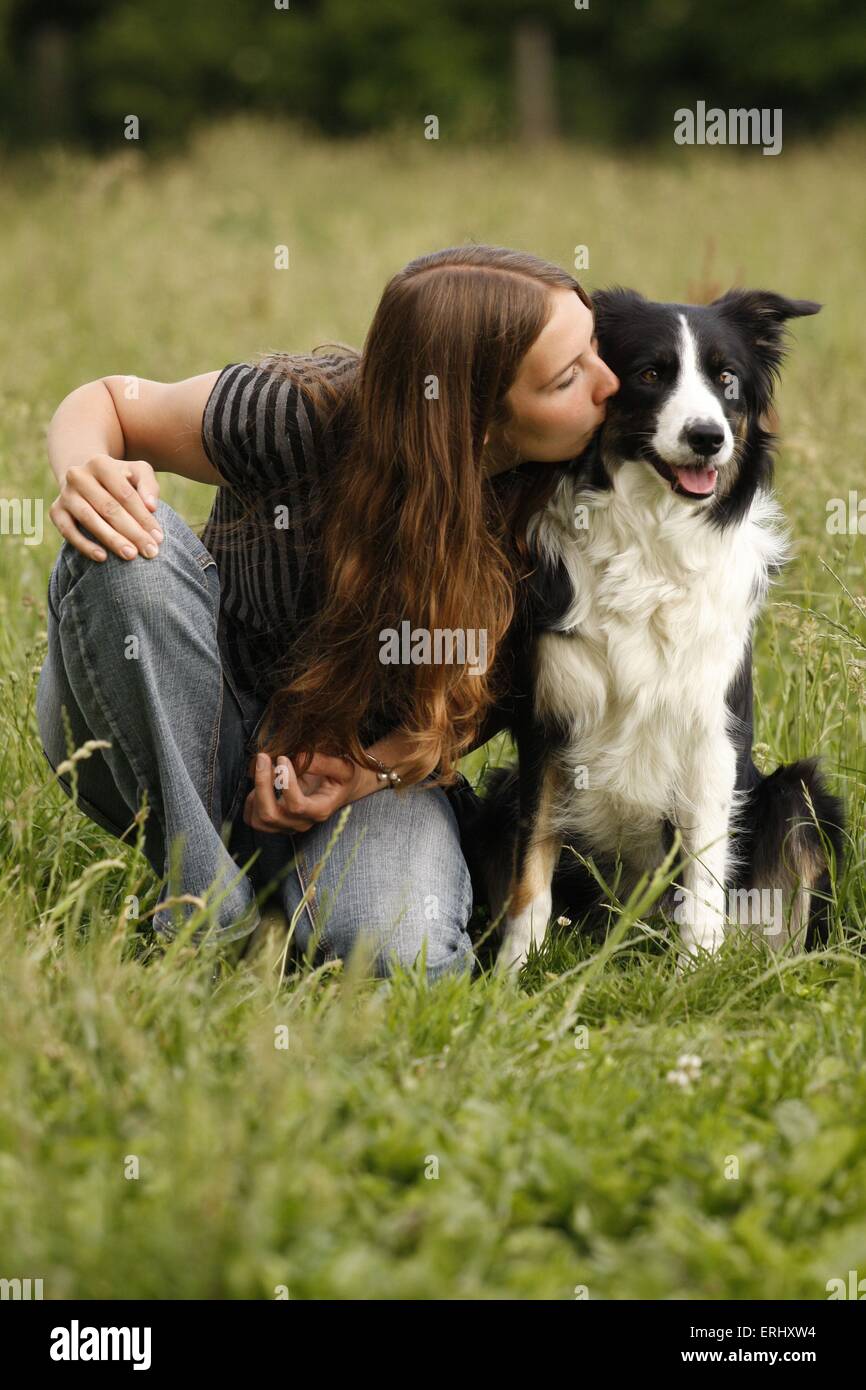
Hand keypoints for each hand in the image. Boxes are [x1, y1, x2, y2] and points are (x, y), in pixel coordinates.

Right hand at [49, 455, 163, 560]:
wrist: (86, 478)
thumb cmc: (120, 478)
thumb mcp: (137, 472)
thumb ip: (148, 485)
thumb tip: (151, 507)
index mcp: (100, 463)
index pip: (125, 494)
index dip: (144, 518)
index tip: (159, 538)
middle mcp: (78, 476)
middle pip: (109, 508)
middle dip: (132, 532)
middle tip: (150, 552)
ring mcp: (65, 494)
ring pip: (89, 519)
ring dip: (111, 540)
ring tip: (131, 555)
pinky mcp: (56, 511)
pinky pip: (68, 531)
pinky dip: (84, 545)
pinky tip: (102, 557)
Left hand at [243, 752, 376, 833]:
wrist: (340, 790)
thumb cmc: (342, 777)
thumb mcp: (342, 767)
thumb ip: (323, 762)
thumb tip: (297, 757)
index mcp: (319, 811)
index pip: (297, 805)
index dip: (285, 783)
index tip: (283, 758)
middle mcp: (301, 823)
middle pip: (270, 815)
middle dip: (262, 784)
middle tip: (264, 757)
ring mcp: (286, 826)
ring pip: (258, 820)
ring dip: (255, 792)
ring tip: (263, 768)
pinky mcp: (274, 824)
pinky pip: (252, 819)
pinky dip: (250, 801)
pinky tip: (262, 783)